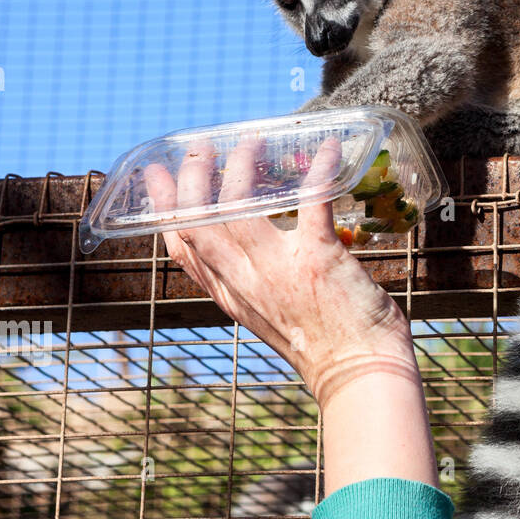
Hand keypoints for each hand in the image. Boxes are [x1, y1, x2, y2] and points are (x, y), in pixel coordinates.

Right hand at [144, 136, 414, 409]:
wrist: (362, 378)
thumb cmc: (330, 349)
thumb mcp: (276, 321)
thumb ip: (261, 289)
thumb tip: (262, 258)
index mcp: (236, 298)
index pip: (185, 251)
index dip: (166, 211)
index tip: (157, 179)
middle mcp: (248, 284)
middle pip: (199, 224)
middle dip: (191, 180)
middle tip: (197, 147)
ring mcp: (281, 272)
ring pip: (237, 211)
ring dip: (239, 170)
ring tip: (248, 141)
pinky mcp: (319, 260)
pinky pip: (312, 205)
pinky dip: (319, 173)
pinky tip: (328, 149)